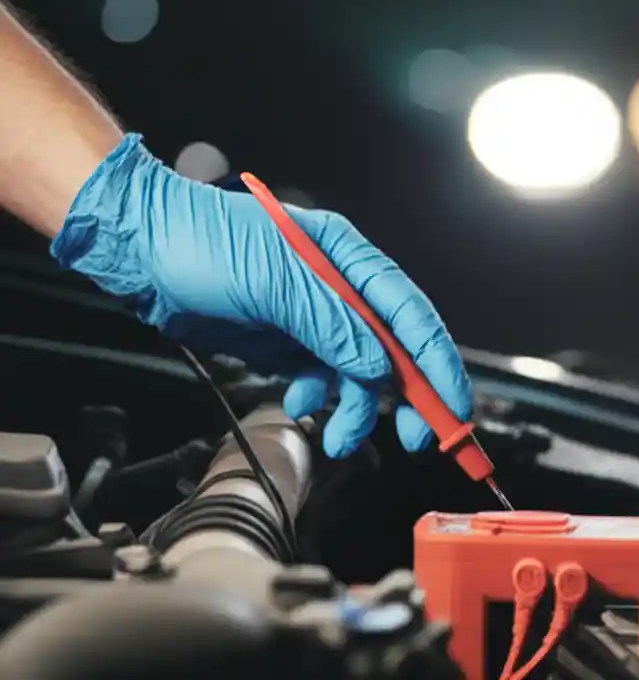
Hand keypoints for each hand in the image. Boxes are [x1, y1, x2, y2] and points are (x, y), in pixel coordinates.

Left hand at [51, 134, 470, 458]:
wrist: (140, 249)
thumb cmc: (201, 244)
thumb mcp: (271, 282)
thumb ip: (330, 324)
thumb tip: (377, 366)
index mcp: (349, 258)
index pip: (410, 315)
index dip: (437, 363)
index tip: (454, 408)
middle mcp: (341, 287)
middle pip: (395, 348)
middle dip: (408, 397)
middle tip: (417, 439)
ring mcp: (315, 316)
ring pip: (359, 373)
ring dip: (356, 409)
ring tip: (340, 438)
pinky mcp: (288, 341)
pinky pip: (322, 379)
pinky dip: (318, 399)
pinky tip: (299, 406)